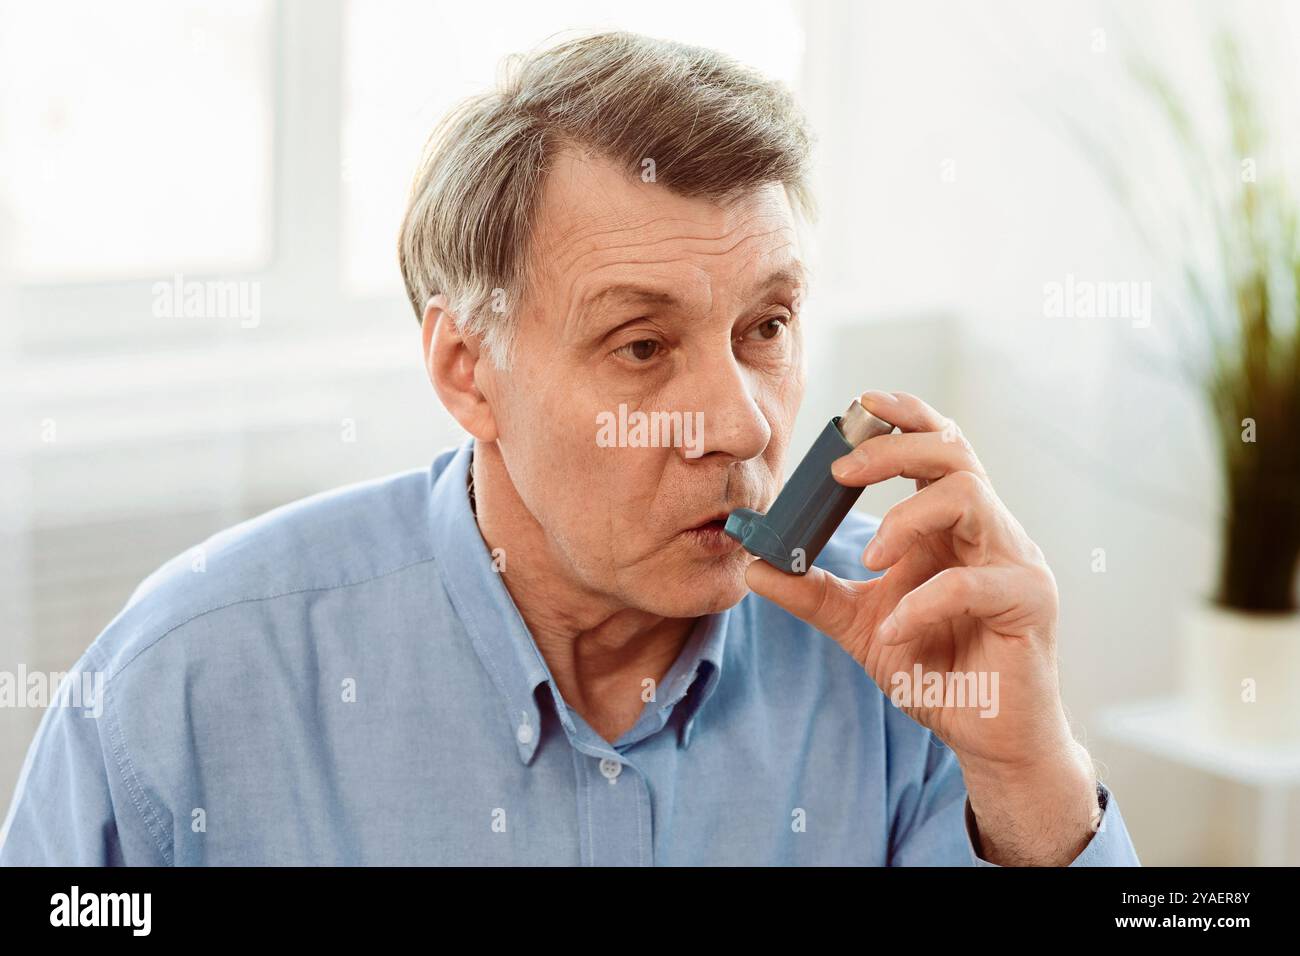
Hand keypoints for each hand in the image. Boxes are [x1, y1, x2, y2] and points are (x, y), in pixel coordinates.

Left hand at [745, 390, 1099, 863]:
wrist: (984, 735)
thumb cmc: (934, 668)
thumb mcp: (859, 624)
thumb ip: (810, 591)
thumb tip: (752, 563)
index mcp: (953, 524)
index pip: (938, 446)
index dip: (905, 415)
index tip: (860, 403)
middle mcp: (989, 530)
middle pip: (953, 452)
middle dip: (893, 449)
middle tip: (840, 472)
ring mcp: (1015, 561)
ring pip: (969, 496)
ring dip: (905, 520)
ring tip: (868, 561)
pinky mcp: (1029, 602)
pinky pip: (972, 582)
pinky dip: (922, 603)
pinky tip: (893, 631)